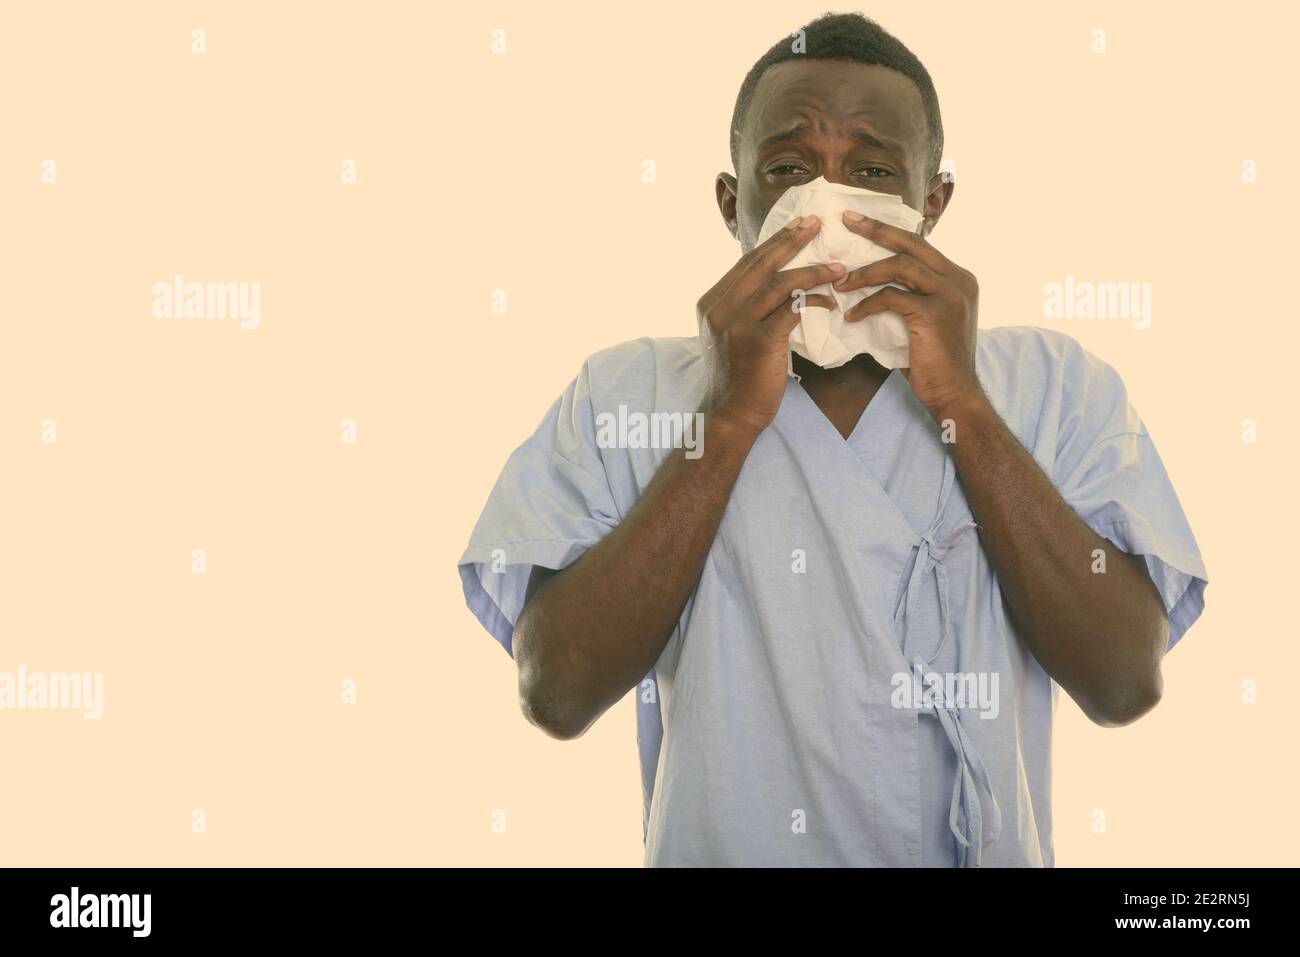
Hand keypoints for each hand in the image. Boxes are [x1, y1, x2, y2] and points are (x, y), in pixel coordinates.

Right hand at [697, 215, 844, 434]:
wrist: (732, 415)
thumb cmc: (739, 376)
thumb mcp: (732, 334)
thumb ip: (745, 307)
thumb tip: (773, 281)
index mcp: (711, 302)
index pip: (746, 263)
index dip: (775, 242)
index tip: (799, 226)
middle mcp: (719, 308)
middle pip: (760, 264)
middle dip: (792, 241)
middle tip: (817, 223)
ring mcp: (736, 324)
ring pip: (778, 283)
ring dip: (812, 271)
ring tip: (839, 266)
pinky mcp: (758, 341)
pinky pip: (792, 310)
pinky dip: (814, 300)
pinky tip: (832, 299)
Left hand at [831, 211, 983, 422]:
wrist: (954, 395)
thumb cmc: (934, 363)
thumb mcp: (927, 321)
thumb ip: (913, 297)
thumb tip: (876, 283)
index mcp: (958, 277)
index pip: (920, 245)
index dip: (889, 232)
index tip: (861, 222)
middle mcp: (958, 280)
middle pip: (911, 243)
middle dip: (876, 230)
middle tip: (847, 222)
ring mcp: (949, 294)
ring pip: (899, 266)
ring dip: (864, 273)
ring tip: (841, 284)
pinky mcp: (933, 313)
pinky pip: (892, 297)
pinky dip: (868, 304)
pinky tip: (853, 316)